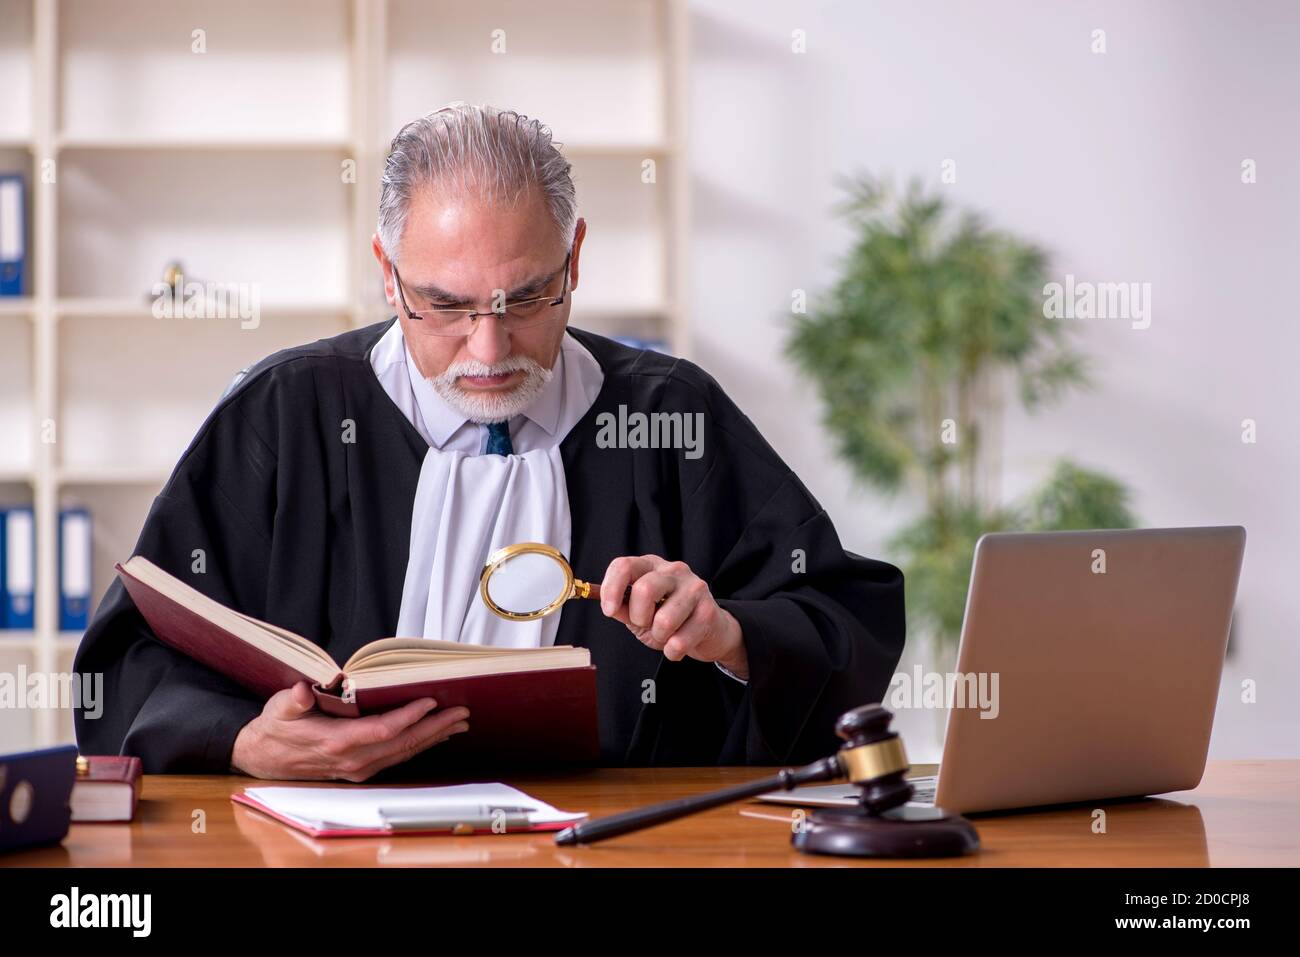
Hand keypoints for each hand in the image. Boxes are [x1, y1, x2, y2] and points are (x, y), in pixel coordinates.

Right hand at [230, 682, 470, 781]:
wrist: (263, 758)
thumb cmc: (275, 727)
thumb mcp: (277, 709)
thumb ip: (291, 701)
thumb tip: (300, 691)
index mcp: (336, 742)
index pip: (382, 730)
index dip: (409, 716)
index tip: (431, 700)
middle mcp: (352, 759)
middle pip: (403, 744)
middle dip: (435, 727)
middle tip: (462, 711)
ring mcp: (359, 768)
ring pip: (404, 753)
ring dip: (434, 737)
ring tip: (459, 722)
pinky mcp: (362, 769)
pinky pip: (397, 758)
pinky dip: (420, 745)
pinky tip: (435, 735)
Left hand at [599, 555, 747, 678]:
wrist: (710, 631)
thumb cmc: (670, 619)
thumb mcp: (640, 612)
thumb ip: (623, 608)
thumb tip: (609, 606)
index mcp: (651, 566)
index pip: (625, 566)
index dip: (611, 589)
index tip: (609, 611)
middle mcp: (674, 571)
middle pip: (645, 589)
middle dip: (639, 617)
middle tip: (646, 625)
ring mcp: (694, 588)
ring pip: (664, 620)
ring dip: (659, 637)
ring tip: (666, 635)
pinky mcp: (709, 611)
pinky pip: (679, 641)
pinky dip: (672, 651)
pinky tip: (678, 645)